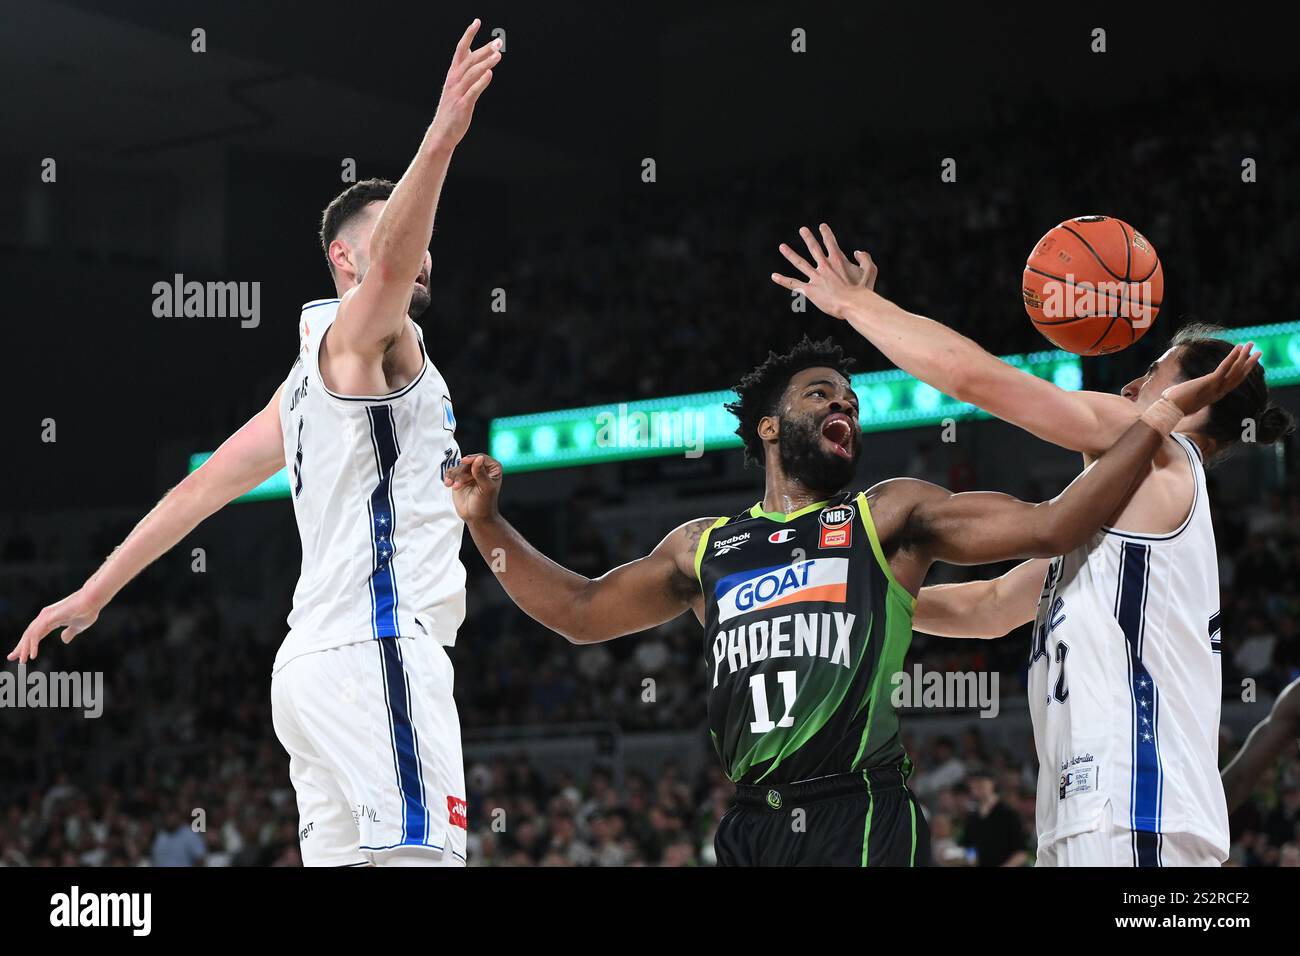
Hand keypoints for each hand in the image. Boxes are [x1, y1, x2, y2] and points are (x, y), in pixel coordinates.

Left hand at [8, 588, 102, 663]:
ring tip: (22, 661)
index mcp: (51, 619)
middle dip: (20, 646)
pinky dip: (32, 645)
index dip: (29, 644)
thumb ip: (70, 633)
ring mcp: (45, 616)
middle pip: (29, 634)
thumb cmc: (88, 611)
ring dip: (24, 648)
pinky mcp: (48, 617)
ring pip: (29, 635)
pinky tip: (32, 655)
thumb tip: (64, 640)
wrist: (93, 600)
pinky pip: (36, 634)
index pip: (35, 633)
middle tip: (12, 657)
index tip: (23, 655)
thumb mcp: (78, 627)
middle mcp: (45, 616)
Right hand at [428, 20, 502, 147]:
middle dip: (484, 49)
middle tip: (498, 42)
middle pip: (470, 60)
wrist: (442, 132)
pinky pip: (473, 91)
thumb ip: (467, 74)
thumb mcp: (457, 88)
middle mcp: (454, 80)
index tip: (477, 22)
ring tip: (498, 55)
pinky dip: (481, 81)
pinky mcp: (463, 105)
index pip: (460, 50)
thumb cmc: (452, 110)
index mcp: (453, 75)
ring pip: (472, 73)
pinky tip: (490, 74)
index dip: (468, 35)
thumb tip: (479, 60)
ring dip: (485, 62)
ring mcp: (458, 92)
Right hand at [443, 453, 503, 522]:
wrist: (476, 517)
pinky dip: (449, 477)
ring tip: (455, 487)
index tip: (464, 461)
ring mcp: (470, 473)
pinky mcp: (460, 478)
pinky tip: (448, 484)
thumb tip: (478, 458)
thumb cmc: (485, 504)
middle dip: (462, 472)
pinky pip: (452, 472)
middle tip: (458, 484)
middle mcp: (482, 468)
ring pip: (459, 467)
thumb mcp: (486, 488)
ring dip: (455, 476)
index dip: (473, 459)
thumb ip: (481, 473)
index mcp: (493, 468)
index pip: (481, 458)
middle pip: (468, 462)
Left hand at [771, 223, 877, 318]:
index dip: (826, 233)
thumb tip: (857, 251)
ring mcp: (815, 277)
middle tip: (802, 229)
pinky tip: (774, 276)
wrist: (852, 303)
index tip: (822, 226)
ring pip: (799, 263)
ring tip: (782, 246)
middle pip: (814, 248)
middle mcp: (824, 266)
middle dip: (808, 238)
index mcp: (838, 260)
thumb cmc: (863, 290)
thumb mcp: (870, 270)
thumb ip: (866, 258)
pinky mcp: (809, 290)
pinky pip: (793, 283)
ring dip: (790, 254)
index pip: (831, 243)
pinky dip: (783, 280)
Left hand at [1163, 342, 1259, 415]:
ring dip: (1245, 356)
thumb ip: (1185, 395)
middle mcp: (1219, 392)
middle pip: (1239, 376)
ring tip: (1252, 344)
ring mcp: (1216, 387)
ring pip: (1235, 370)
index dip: (1242, 373)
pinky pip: (1225, 368)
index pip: (1232, 383)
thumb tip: (1174, 393)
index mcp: (1214, 396)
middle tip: (1259, 352)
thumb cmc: (1172, 406)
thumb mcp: (1183, 399)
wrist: (1168, 411)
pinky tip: (1239, 347)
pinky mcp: (1210, 382)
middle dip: (1249, 363)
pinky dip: (1232, 357)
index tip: (1248, 364)